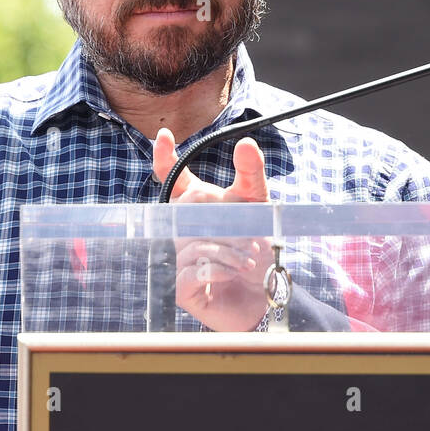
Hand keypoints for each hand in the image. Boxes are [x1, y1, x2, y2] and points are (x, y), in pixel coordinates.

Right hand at [152, 127, 272, 329]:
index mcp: (197, 205)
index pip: (173, 178)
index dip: (164, 157)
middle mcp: (182, 230)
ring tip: (250, 259)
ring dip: (229, 251)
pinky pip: (192, 270)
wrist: (266, 295)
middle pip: (188, 214)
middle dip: (224, 226)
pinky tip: (234, 273)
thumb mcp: (260, 206)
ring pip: (194, 244)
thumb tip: (245, 142)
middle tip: (252, 237)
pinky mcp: (181, 287)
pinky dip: (219, 269)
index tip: (163, 135)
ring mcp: (178, 257)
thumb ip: (251, 174)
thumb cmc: (259, 249)